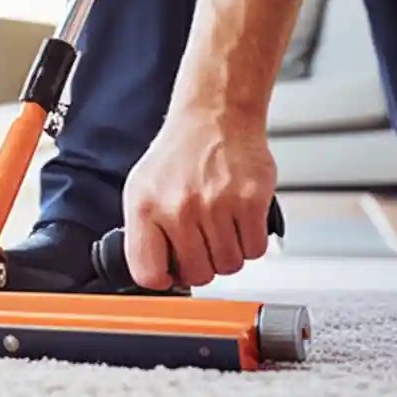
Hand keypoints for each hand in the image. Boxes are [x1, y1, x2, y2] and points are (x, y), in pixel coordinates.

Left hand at [122, 109, 275, 288]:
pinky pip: (255, 250)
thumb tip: (155, 273)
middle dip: (201, 266)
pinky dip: (250, 243)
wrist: (215, 117)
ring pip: (229, 265)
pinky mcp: (251, 201)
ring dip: (227, 255)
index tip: (169, 274)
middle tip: (202, 246)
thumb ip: (143, 232)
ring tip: (220, 230)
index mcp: (147, 208)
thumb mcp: (141, 190)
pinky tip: (239, 223)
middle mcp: (180, 208)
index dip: (162, 279)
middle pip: (197, 275)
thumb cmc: (180, 155)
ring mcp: (217, 205)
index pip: (148, 273)